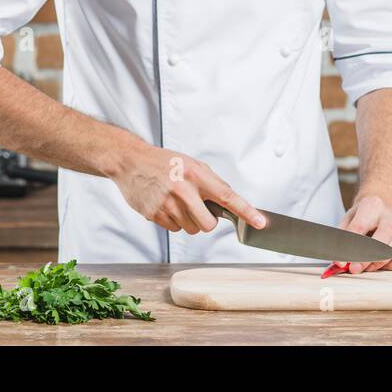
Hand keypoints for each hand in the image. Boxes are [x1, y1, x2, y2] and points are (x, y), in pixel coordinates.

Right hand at [108, 142, 265, 234]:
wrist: (131, 162)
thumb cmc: (164, 163)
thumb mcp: (192, 164)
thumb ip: (211, 183)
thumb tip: (229, 203)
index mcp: (196, 174)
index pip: (227, 196)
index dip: (246, 211)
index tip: (260, 223)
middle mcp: (183, 190)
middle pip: (208, 225)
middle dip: (207, 222)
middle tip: (198, 208)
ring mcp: (167, 204)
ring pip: (190, 229)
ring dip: (188, 220)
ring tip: (176, 201)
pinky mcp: (154, 214)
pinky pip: (174, 229)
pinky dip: (173, 221)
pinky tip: (165, 205)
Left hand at [335, 193, 391, 272]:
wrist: (384, 205)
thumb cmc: (364, 215)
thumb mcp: (349, 218)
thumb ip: (343, 238)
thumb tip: (340, 262)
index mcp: (372, 205)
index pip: (359, 226)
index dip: (349, 247)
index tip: (342, 262)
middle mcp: (390, 215)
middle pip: (383, 235)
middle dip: (367, 256)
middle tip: (355, 268)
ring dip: (380, 261)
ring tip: (367, 267)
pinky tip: (385, 265)